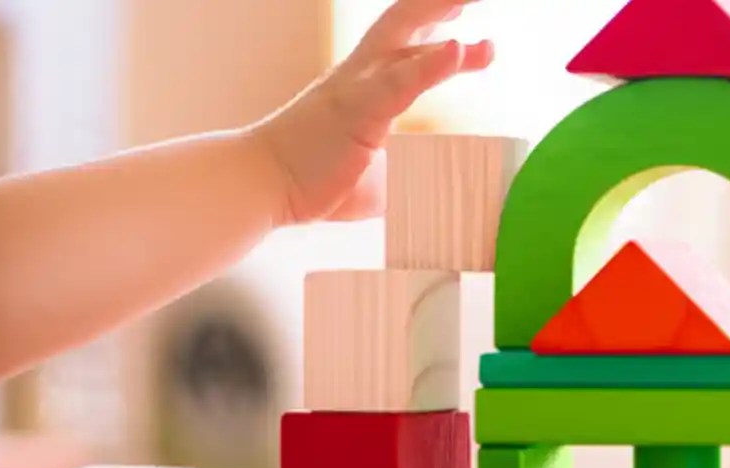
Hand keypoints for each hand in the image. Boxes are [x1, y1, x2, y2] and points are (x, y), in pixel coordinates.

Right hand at [254, 0, 493, 223]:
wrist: (260, 182)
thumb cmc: (311, 179)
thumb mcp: (374, 174)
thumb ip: (404, 169)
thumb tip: (434, 187)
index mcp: (364, 85)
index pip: (407, 44)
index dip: (437, 26)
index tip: (469, 27)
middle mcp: (361, 74)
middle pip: (406, 19)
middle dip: (444, 2)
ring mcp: (358, 87)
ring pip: (404, 35)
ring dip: (441, 10)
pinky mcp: (358, 110)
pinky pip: (400, 82)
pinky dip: (432, 64)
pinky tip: (460, 48)